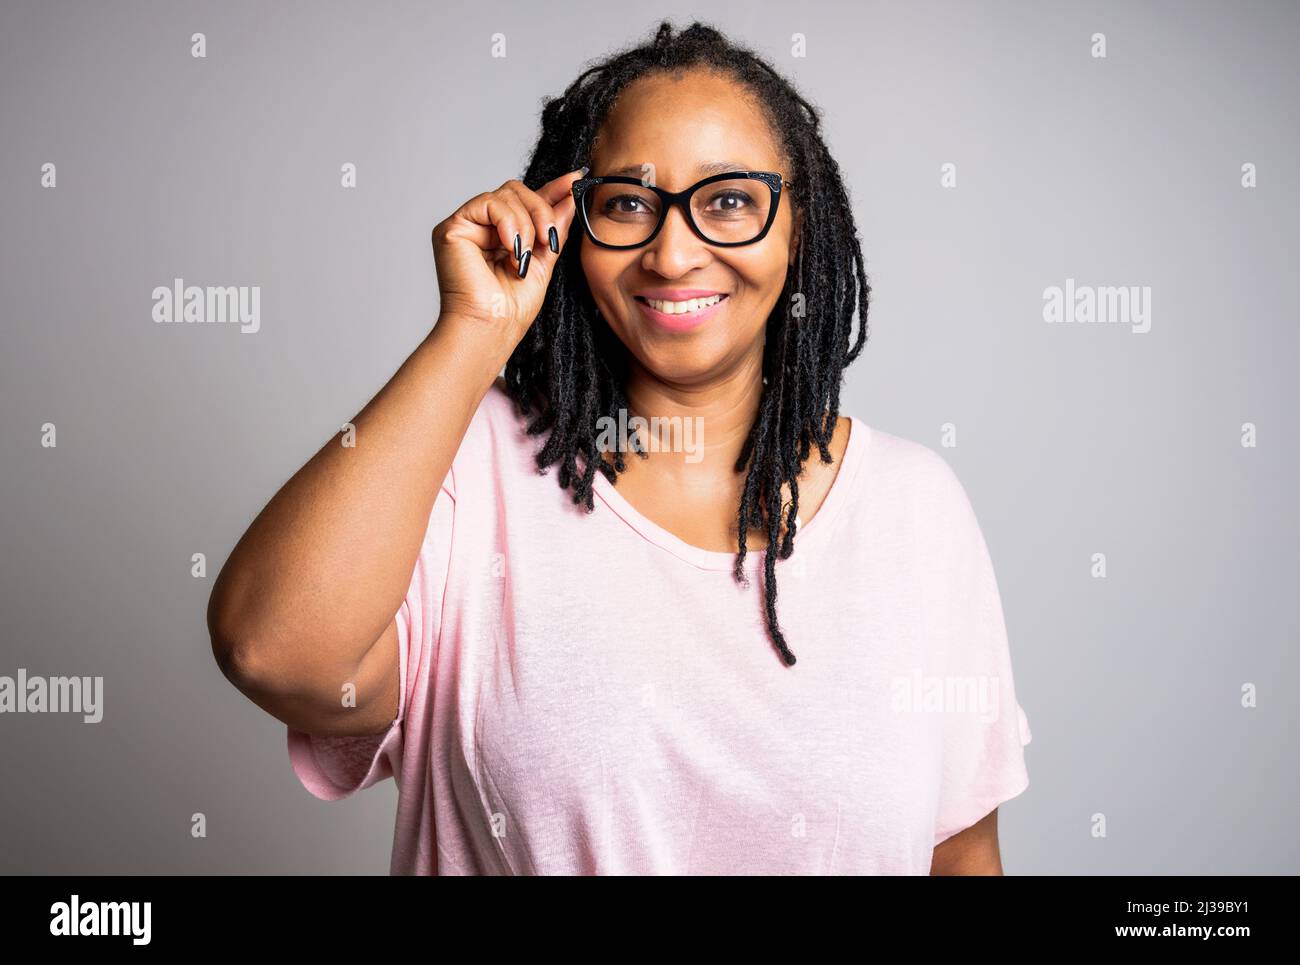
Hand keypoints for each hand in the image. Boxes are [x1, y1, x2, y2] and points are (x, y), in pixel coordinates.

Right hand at [431, 167, 585, 343]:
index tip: (575, 180)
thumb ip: (553, 228)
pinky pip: (489, 203)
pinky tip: (511, 248)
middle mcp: (480, 227)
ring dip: (525, 225)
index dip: (551, 189)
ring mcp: (465, 226)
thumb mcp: (543, 261)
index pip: (525, 202)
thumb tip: (569, 196)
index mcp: (499, 235)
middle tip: (547, 240)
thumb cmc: (510, 308)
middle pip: (516, 191)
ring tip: (524, 257)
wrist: (490, 328)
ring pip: (506, 195)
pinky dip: (508, 223)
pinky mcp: (452, 228)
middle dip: (541, 211)